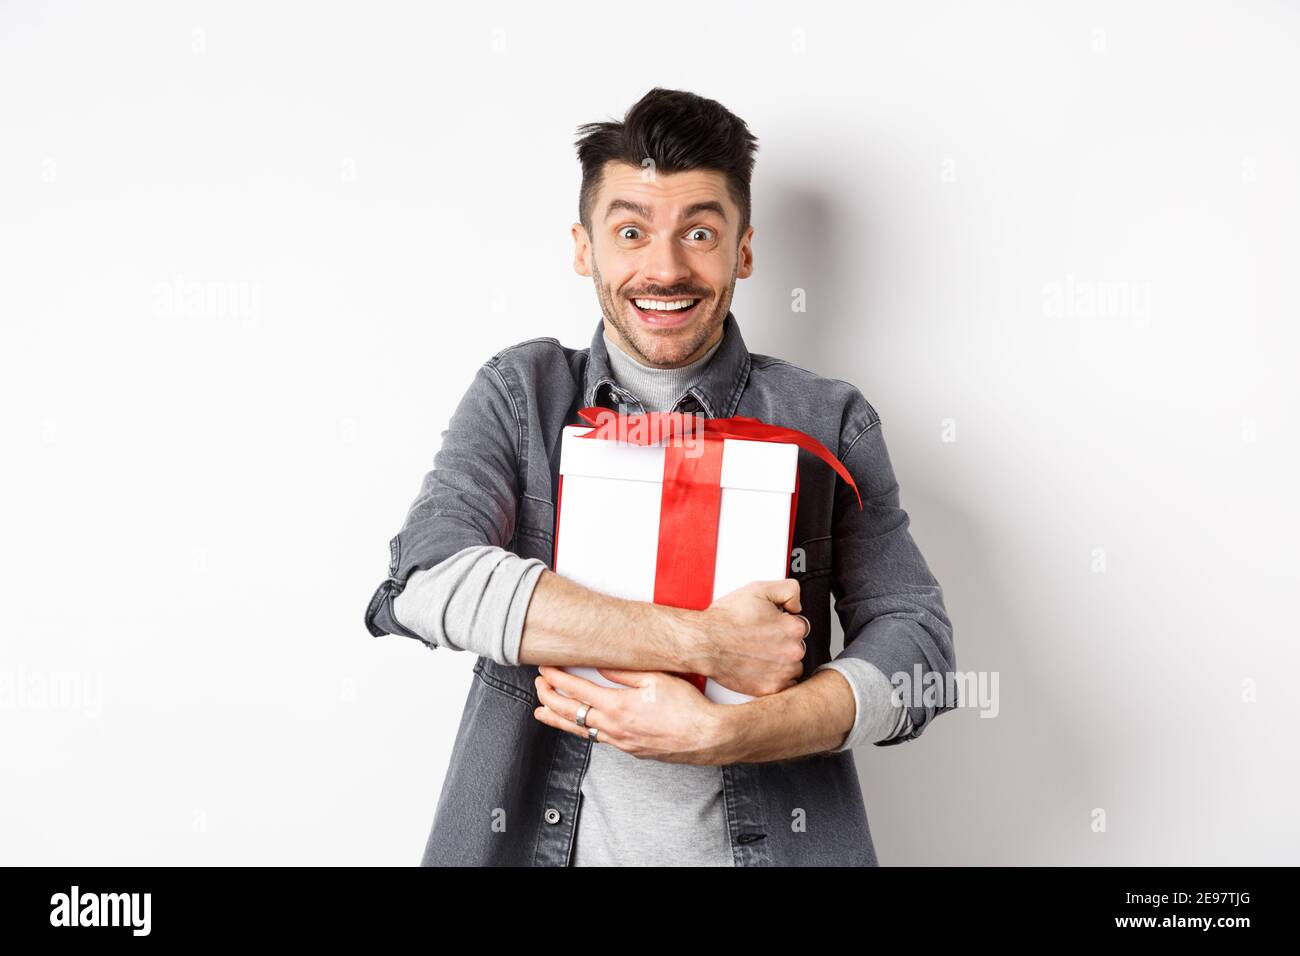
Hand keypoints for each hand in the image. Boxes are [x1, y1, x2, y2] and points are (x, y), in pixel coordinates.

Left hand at [532, 665, 731, 765]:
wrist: (707, 737)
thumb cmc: (687, 706)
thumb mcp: (655, 678)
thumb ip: (624, 672)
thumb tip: (600, 663)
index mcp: (617, 706)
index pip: (576, 690)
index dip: (556, 678)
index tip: (544, 668)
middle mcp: (614, 728)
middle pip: (571, 713)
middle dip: (549, 697)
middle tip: (537, 685)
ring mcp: (622, 743)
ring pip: (581, 730)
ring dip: (559, 720)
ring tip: (541, 713)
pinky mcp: (632, 751)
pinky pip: (600, 739)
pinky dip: (583, 730)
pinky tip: (582, 726)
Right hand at [693, 578, 807, 697]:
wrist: (705, 642)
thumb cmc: (726, 619)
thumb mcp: (759, 589)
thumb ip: (789, 590)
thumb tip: (798, 604)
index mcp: (793, 628)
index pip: (800, 627)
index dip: (783, 624)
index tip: (770, 626)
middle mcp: (793, 652)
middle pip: (797, 648)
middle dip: (782, 644)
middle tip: (760, 639)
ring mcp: (783, 672)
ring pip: (792, 667)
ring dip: (780, 662)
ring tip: (757, 653)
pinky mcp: (771, 688)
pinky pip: (783, 685)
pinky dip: (773, 678)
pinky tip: (758, 667)